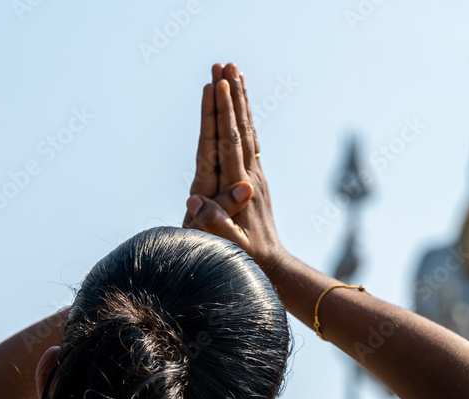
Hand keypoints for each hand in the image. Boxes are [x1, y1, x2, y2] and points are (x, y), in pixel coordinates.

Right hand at [183, 63, 286, 275]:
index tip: (218, 86)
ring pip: (246, 131)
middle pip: (239, 129)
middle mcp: (248, 176)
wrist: (273, 265)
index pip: (228, 143)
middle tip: (224, 64)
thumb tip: (195, 201)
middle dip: (231, 96)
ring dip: (240, 101)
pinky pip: (249, 142)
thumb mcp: (230, 245)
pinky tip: (240, 107)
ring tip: (234, 71)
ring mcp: (253, 176)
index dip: (222, 114)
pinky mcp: (254, 180)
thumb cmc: (247, 258)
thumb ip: (215, 223)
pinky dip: (243, 120)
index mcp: (238, 188)